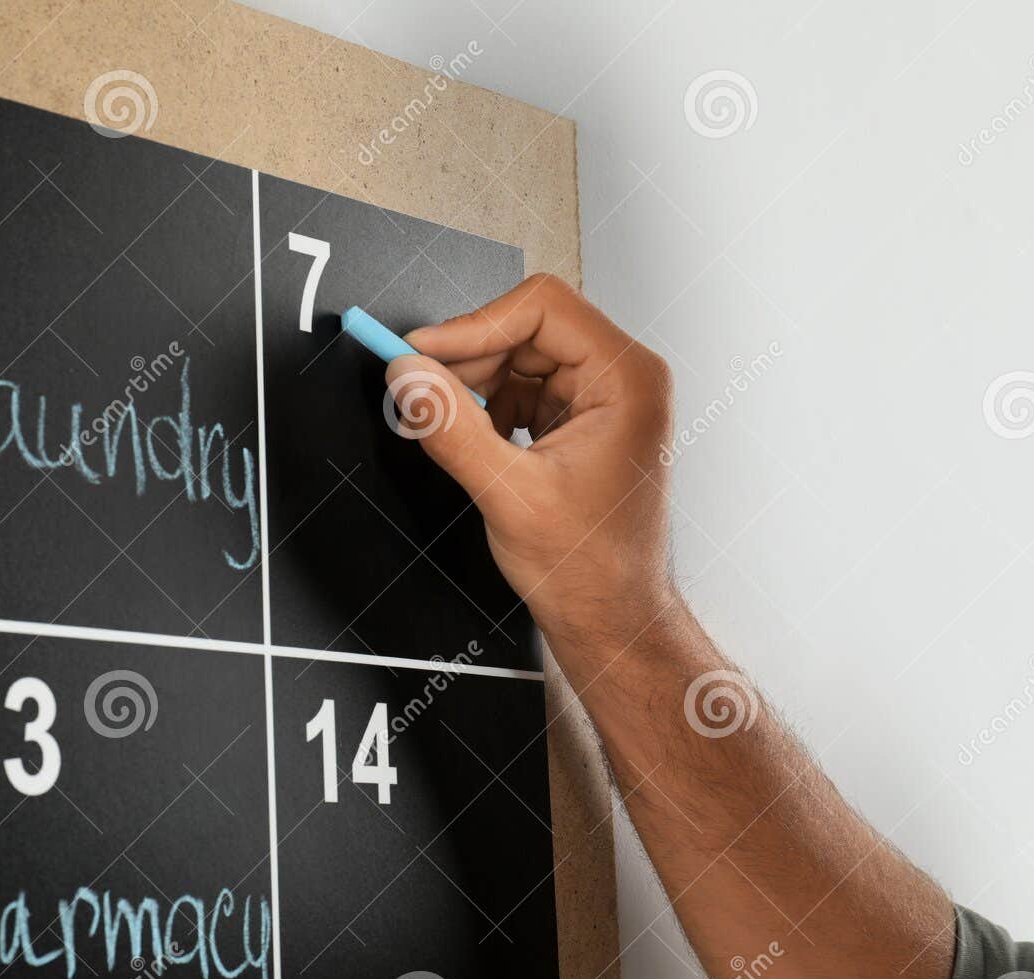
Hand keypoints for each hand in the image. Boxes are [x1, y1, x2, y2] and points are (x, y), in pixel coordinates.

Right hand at [389, 274, 675, 652]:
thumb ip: (451, 428)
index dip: (472, 325)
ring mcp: (603, 398)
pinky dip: (490, 407)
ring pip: (520, 357)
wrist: (610, 616)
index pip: (542, 308)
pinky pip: (524, 387)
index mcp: (626, 380)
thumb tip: (407, 376)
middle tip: (420, 389)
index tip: (420, 352)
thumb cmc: (590, 567)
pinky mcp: (582, 419)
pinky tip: (480, 443)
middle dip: (469, 359)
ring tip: (455, 429)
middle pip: (528, 328)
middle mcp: (623, 378)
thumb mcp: (507, 493)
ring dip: (477, 386)